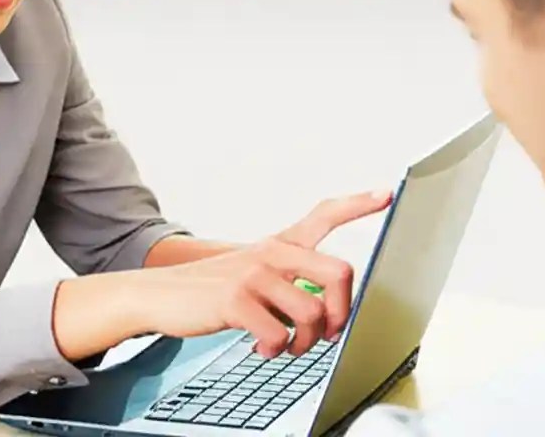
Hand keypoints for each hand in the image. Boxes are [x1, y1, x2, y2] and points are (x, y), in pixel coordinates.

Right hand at [131, 190, 391, 358]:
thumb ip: (286, 282)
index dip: (357, 204)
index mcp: (277, 246)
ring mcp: (253, 275)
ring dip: (306, 342)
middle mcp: (270, 254)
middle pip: (339, 273)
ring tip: (287, 346)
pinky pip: (279, 335)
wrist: (159, 295)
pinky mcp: (235, 300)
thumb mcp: (250, 272)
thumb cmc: (211, 290)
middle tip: (327, 332)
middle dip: (342, 313)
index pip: (323, 215)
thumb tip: (325, 314)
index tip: (385, 194)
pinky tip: (262, 347)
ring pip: (313, 314)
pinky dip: (275, 349)